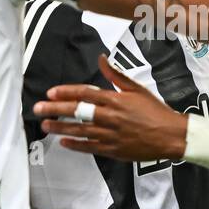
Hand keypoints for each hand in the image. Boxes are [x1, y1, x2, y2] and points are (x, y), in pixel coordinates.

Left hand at [37, 55, 188, 161]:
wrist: (170, 136)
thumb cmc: (155, 111)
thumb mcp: (137, 89)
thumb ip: (116, 75)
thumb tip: (101, 58)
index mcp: (115, 100)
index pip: (85, 93)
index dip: (66, 92)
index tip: (50, 93)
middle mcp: (110, 117)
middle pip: (77, 112)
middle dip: (55, 110)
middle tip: (38, 109)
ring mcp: (110, 135)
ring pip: (80, 130)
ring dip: (60, 128)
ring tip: (46, 125)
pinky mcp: (113, 150)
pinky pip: (90, 147)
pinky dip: (76, 145)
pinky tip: (63, 142)